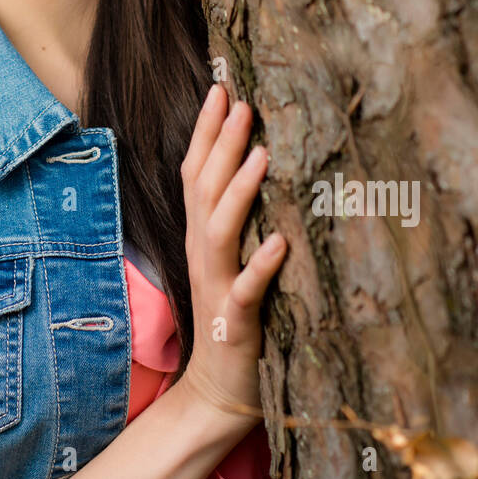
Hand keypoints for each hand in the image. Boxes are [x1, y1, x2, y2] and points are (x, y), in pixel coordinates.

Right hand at [175, 85, 286, 428]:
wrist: (217, 390)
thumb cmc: (232, 317)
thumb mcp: (229, 259)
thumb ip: (234, 217)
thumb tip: (259, 164)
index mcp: (202, 236)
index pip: (196, 173)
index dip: (205, 131)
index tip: (220, 88)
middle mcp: (204, 254)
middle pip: (204, 189)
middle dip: (220, 143)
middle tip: (240, 101)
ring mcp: (217, 285)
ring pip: (220, 230)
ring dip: (239, 191)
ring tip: (262, 155)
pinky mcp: (237, 321)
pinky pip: (247, 290)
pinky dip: (262, 265)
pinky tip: (281, 242)